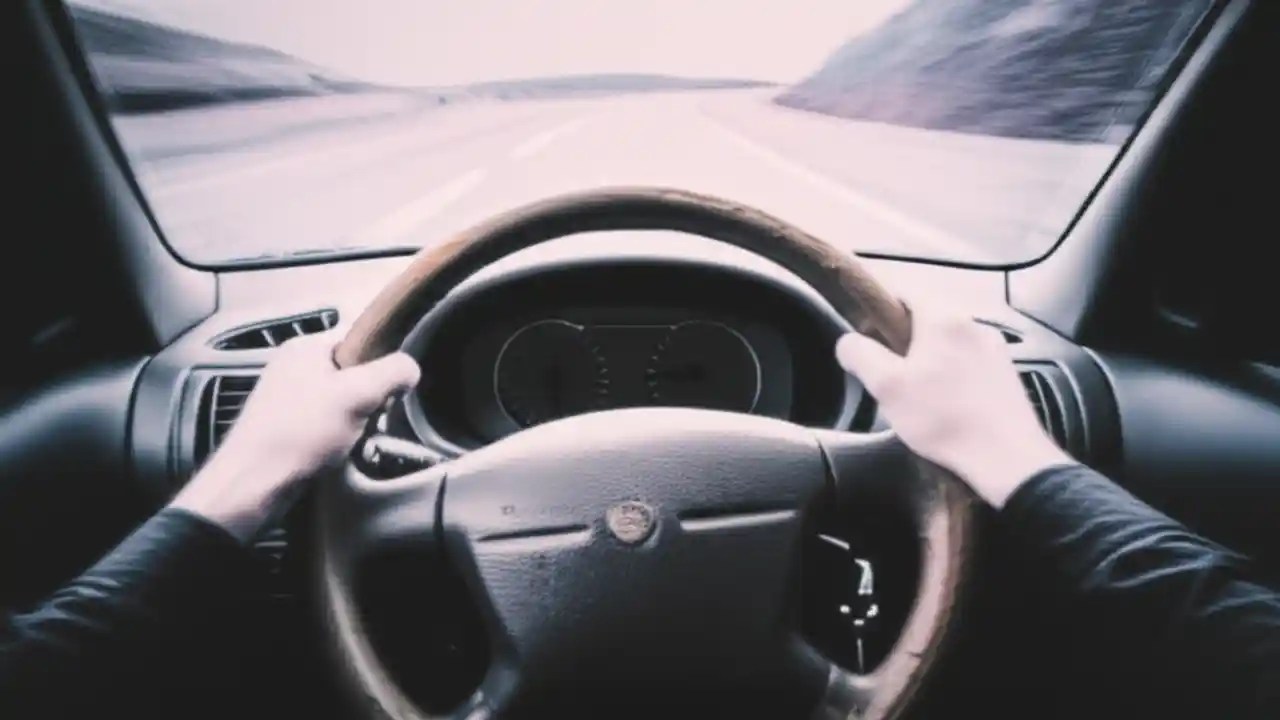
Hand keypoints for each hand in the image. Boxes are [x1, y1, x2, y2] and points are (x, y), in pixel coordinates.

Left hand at [171, 334, 419, 541]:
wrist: (254, 485)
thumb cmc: (301, 434)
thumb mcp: (358, 395)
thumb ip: (393, 372)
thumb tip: (411, 368)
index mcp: (305, 347)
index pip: (360, 340)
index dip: (381, 365)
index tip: (386, 392)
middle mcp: (292, 367)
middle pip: (353, 373)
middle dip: (369, 399)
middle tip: (371, 419)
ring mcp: (285, 397)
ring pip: (341, 402)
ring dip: (356, 421)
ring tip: (353, 439)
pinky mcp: (284, 426)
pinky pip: (325, 424)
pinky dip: (337, 437)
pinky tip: (337, 452)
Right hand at [836, 307, 1071, 507]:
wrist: (1007, 458)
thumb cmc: (942, 418)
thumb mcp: (886, 387)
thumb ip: (860, 355)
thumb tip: (848, 341)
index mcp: (944, 317)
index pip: (903, 291)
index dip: (877, 309)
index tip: (866, 338)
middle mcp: (974, 323)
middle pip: (926, 318)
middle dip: (902, 339)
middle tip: (887, 374)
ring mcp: (996, 348)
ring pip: (949, 342)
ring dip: (928, 359)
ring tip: (917, 394)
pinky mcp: (1007, 374)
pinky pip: (969, 362)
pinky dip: (952, 374)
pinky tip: (948, 405)